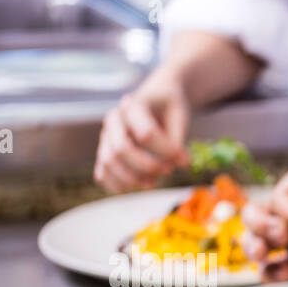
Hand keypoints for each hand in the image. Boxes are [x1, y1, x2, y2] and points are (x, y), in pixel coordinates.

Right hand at [94, 69, 189, 191]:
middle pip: (121, 149)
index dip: (167, 152)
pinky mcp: (105, 150)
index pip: (146, 134)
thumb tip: (180, 164)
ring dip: (132, 178)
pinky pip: (102, 172)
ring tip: (153, 182)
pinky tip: (134, 188)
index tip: (185, 160)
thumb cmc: (167, 107)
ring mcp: (106, 135)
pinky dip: (116, 185)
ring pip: (108, 162)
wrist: (154, 98)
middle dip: (147, 166)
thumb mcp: (179, 114)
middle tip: (168, 171)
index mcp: (132, 105)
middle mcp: (114, 120)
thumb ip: (177, 139)